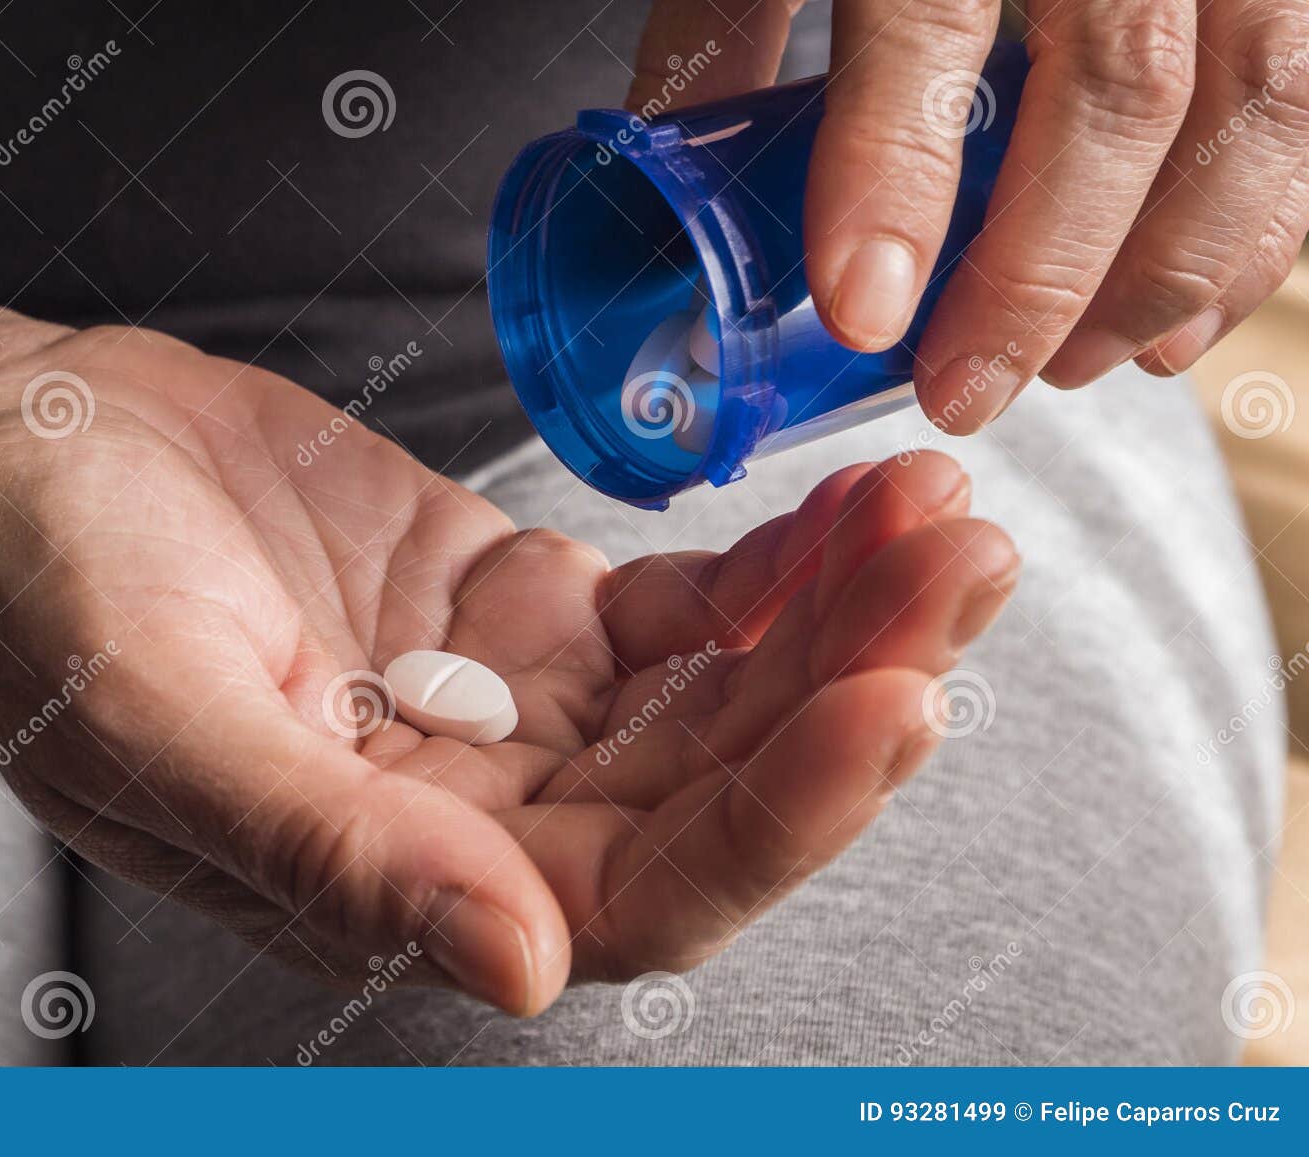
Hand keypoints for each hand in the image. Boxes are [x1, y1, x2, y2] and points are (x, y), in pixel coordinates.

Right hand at [0, 322, 1017, 1014]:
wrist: (11, 451)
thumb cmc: (36, 589)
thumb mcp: (163, 722)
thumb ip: (335, 853)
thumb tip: (515, 969)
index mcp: (401, 877)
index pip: (641, 892)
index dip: (777, 815)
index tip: (891, 697)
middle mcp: (480, 813)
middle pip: (716, 788)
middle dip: (854, 686)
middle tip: (959, 574)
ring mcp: (511, 708)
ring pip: (722, 695)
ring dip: (840, 617)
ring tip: (938, 523)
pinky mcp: (516, 606)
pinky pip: (678, 610)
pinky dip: (771, 566)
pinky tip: (845, 512)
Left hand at [632, 1, 1308, 429]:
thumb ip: (733, 19)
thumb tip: (684, 184)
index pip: (926, 13)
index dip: (892, 171)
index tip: (859, 312)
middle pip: (1118, 85)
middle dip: (1042, 274)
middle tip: (962, 390)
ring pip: (1254, 102)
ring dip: (1164, 272)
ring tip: (1069, 371)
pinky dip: (1257, 233)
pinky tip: (1177, 322)